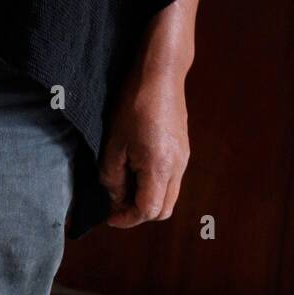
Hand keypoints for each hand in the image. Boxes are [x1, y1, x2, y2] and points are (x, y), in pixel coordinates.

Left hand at [99, 69, 189, 227]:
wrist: (160, 75)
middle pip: (163, 211)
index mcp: (159, 167)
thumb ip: (113, 179)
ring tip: (125, 188)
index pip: (148, 210)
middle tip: (116, 205)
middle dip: (138, 214)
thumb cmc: (133, 106)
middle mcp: (177, 167)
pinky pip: (172, 182)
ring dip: (147, 201)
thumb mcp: (113, 146)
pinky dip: (154, 187)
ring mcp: (184, 160)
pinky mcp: (184, 152)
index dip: (127, 219)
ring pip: (169, 198)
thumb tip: (116, 199)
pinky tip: (137, 172)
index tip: (109, 216)